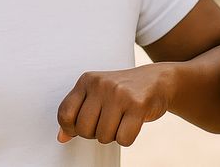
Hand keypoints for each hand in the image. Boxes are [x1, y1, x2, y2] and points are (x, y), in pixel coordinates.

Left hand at [56, 64, 173, 146]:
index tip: (84, 125)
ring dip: (113, 136)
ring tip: (122, 120)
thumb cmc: (123, 91)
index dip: (71, 128)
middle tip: (108, 122)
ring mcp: (119, 93)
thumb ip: (78, 113)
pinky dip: (127, 138)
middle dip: (95, 134)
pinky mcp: (138, 104)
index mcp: (87, 80)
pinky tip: (133, 123)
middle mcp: (101, 84)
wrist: (158, 80)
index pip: (65, 114)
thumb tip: (61, 137)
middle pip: (84, 130)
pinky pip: (123, 139)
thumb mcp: (97, 96)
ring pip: (103, 137)